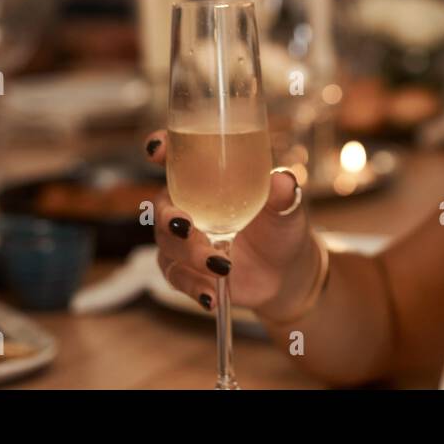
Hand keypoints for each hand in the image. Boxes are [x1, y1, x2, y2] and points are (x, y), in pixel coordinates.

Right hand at [143, 131, 320, 319]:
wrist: (287, 271)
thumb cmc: (282, 227)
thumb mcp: (287, 208)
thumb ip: (283, 194)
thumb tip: (283, 180)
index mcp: (208, 180)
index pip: (178, 159)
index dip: (162, 148)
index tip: (156, 148)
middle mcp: (190, 206)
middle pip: (163, 207)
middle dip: (168, 216)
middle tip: (184, 225)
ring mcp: (185, 240)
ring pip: (169, 246)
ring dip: (190, 256)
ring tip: (220, 266)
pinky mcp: (187, 270)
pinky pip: (178, 278)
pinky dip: (193, 287)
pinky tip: (211, 296)